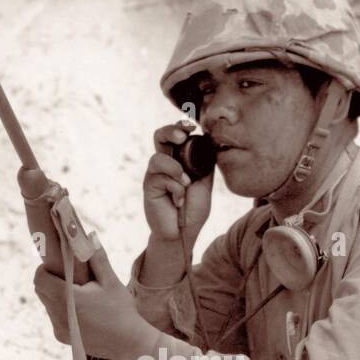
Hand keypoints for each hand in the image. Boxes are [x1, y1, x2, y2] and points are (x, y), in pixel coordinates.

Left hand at [33, 246, 159, 359]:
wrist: (129, 344)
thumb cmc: (121, 310)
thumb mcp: (111, 281)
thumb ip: (97, 258)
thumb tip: (89, 235)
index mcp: (67, 299)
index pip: (40, 278)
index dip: (45, 268)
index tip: (60, 265)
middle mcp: (58, 315)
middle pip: (40, 290)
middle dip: (50, 280)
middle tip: (69, 276)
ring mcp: (58, 328)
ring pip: (47, 304)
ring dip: (56, 295)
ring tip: (78, 293)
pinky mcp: (62, 337)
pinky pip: (54, 317)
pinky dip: (62, 309)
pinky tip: (81, 309)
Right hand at [145, 121, 212, 242]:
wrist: (183, 233)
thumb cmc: (192, 209)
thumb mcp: (204, 183)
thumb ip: (205, 164)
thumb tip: (210, 141)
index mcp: (177, 160)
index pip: (175, 136)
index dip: (180, 126)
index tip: (192, 126)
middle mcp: (164, 164)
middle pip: (159, 136)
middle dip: (170, 131)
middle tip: (182, 137)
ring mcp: (155, 175)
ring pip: (157, 158)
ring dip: (175, 168)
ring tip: (185, 183)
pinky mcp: (149, 187)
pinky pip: (160, 177)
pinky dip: (174, 187)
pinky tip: (178, 200)